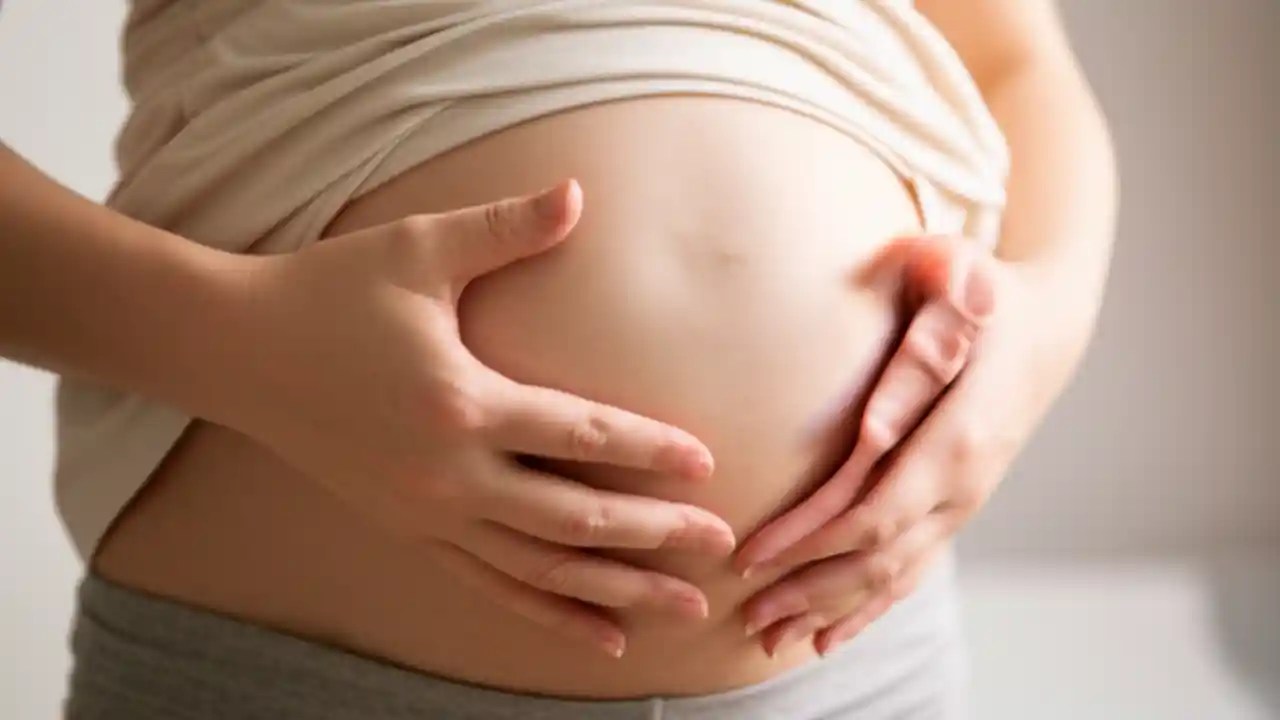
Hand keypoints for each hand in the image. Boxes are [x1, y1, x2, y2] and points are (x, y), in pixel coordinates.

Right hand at [232, 180, 734, 657]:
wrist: (236, 350)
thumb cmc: (328, 292)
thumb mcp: (418, 250)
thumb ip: (505, 229)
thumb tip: (578, 191)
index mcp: (459, 404)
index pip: (578, 437)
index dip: (649, 451)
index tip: (708, 465)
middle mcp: (447, 475)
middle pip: (573, 520)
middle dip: (654, 535)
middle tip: (723, 545)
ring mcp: (427, 514)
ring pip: (539, 570)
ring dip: (615, 592)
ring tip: (679, 613)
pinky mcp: (410, 531)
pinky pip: (490, 585)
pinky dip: (548, 613)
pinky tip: (598, 634)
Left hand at [736, 235, 1078, 656]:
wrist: (1045, 328)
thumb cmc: (985, 294)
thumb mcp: (958, 286)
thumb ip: (923, 347)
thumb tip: (873, 427)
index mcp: (959, 438)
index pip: (873, 509)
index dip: (809, 541)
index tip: (752, 558)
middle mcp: (963, 485)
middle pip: (875, 557)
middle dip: (805, 590)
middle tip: (745, 615)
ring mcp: (963, 504)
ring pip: (892, 576)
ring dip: (828, 610)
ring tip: (768, 638)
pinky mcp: (955, 511)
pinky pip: (910, 572)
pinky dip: (866, 608)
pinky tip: (825, 637)